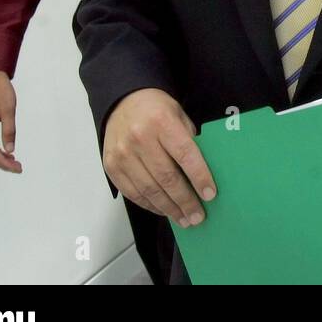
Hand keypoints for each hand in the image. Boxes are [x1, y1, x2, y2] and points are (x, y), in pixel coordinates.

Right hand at [101, 88, 214, 227]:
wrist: (124, 102)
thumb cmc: (158, 110)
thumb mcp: (180, 116)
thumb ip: (190, 142)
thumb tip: (204, 176)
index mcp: (161, 122)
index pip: (185, 154)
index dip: (199, 176)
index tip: (210, 195)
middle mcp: (139, 138)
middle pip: (166, 177)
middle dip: (185, 200)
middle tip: (198, 216)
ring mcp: (122, 154)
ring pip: (149, 189)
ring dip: (169, 208)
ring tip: (184, 219)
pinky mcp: (111, 166)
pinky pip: (133, 193)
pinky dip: (150, 205)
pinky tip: (164, 210)